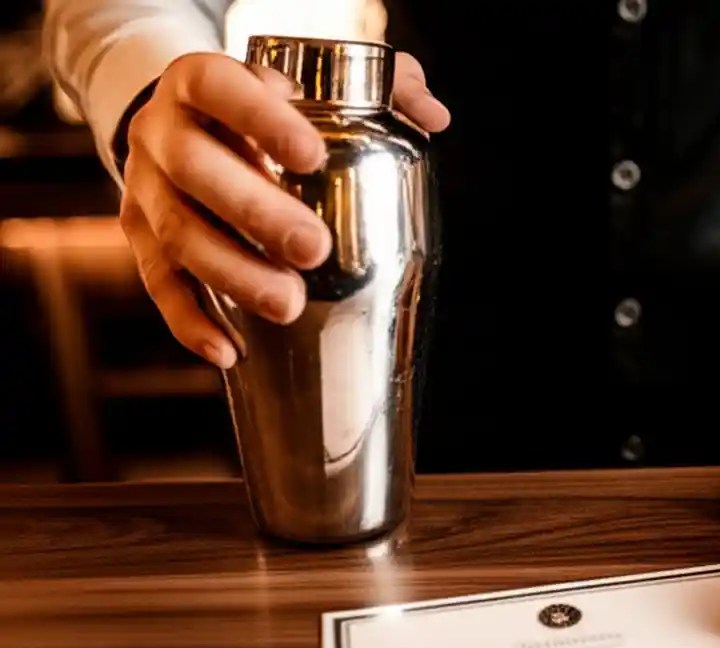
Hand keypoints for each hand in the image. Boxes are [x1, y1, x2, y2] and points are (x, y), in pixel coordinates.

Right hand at [118, 51, 450, 367]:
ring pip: (177, 234)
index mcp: (200, 82)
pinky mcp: (140, 237)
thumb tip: (435, 117)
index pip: (219, 88)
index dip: (260, 118)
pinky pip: (159, 283)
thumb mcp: (310, 80)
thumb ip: (379, 87)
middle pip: (195, 170)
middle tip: (314, 249)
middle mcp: (161, 132)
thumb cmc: (261, 103)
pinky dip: (190, 322)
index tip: (313, 155)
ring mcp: (145, 188)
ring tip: (288, 303)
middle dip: (255, 212)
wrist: (178, 122)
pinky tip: (229, 350)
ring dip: (233, 274)